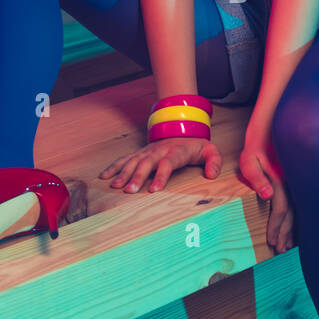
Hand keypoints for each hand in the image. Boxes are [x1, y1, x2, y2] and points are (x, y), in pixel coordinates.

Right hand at [98, 136, 222, 193]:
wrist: (183, 128)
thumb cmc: (196, 145)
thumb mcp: (210, 150)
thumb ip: (214, 161)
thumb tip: (211, 174)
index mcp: (176, 151)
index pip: (167, 164)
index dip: (160, 176)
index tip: (153, 190)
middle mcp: (159, 150)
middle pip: (146, 163)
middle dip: (136, 177)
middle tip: (129, 191)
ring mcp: (148, 151)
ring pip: (133, 161)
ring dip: (123, 173)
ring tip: (115, 186)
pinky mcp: (140, 152)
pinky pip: (125, 158)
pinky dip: (114, 166)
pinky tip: (104, 176)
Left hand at [238, 128, 294, 253]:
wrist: (273, 125)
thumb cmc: (257, 143)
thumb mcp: (249, 158)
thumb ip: (257, 177)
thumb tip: (266, 196)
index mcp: (280, 180)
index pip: (280, 210)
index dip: (276, 227)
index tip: (271, 242)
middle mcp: (292, 183)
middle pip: (292, 215)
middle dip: (286, 234)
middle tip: (281, 250)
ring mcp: (297, 181)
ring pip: (300, 210)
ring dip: (295, 228)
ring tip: (290, 244)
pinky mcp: (298, 179)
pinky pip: (301, 202)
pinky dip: (300, 217)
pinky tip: (299, 226)